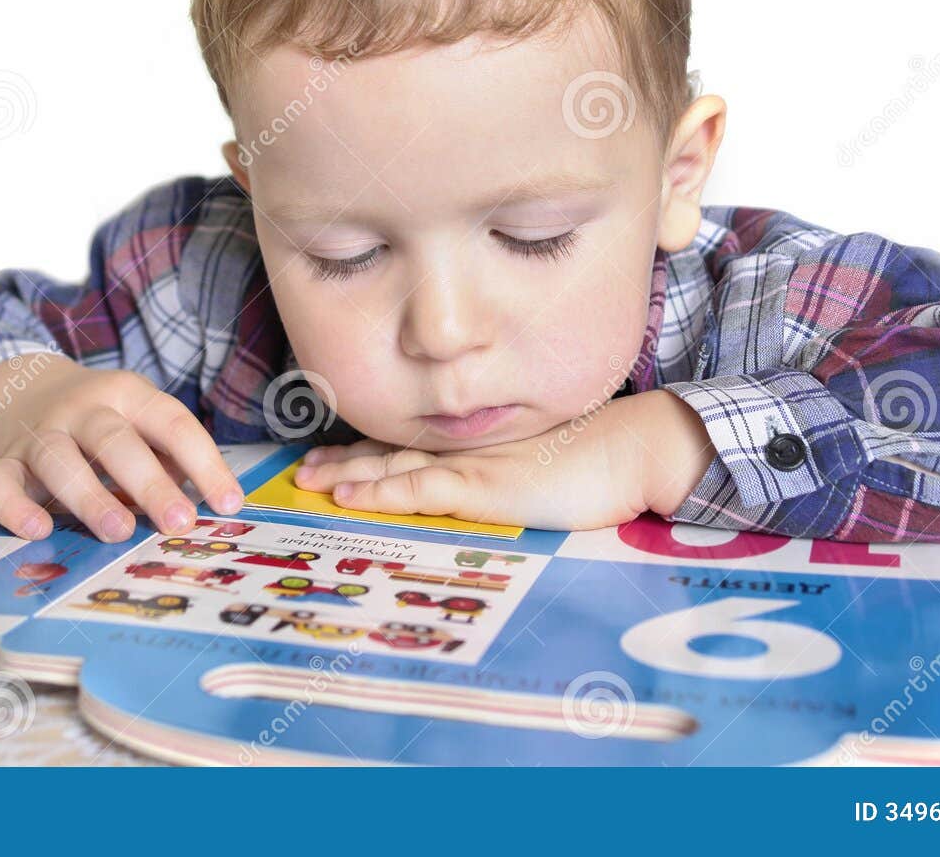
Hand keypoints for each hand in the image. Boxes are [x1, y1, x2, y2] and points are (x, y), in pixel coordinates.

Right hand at [0, 355, 242, 542]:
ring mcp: (37, 432)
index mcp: (128, 395)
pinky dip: (15, 508)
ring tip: (119, 532)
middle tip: (179, 522)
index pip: (172, 423)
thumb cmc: (99, 420)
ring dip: (89, 497)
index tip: (230, 504)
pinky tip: (39, 530)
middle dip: (150, 483)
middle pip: (115, 441)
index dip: (205, 463)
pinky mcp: (0, 461)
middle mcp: (82, 408)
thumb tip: (214, 504)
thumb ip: (170, 457)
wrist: (17, 390)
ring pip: (58, 460)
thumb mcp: (139, 420)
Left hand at [291, 390, 713, 530]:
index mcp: (480, 441)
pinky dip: (383, 491)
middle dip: (345, 461)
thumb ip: (513, 471)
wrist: (635, 450)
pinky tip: (353, 498)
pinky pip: (422, 488)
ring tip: (310, 484)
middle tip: (304, 471)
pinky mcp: (484, 485)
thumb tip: (503, 485)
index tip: (336, 457)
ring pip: (395, 465)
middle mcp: (468, 446)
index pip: (414, 443)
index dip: (371, 450)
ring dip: (349, 475)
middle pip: (392, 449)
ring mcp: (473, 463)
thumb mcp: (545, 465)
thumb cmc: (602, 460)